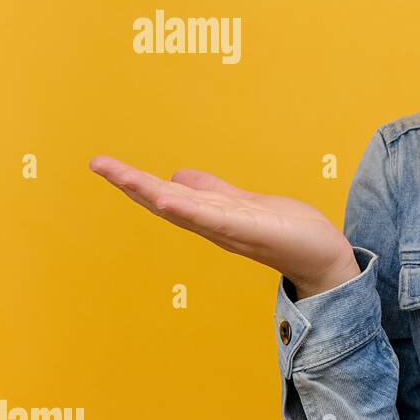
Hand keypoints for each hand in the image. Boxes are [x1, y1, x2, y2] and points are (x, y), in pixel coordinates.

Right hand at [89, 155, 358, 297]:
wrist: (321, 256)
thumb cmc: (287, 231)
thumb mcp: (244, 204)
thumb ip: (212, 191)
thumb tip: (179, 176)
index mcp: (211, 214)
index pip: (166, 194)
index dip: (135, 181)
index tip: (104, 163)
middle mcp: (213, 224)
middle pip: (165, 201)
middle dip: (131, 183)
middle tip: (98, 163)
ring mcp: (229, 228)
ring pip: (183, 209)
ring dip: (152, 193)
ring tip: (123, 176)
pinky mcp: (249, 230)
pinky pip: (214, 220)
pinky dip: (190, 210)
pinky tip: (168, 198)